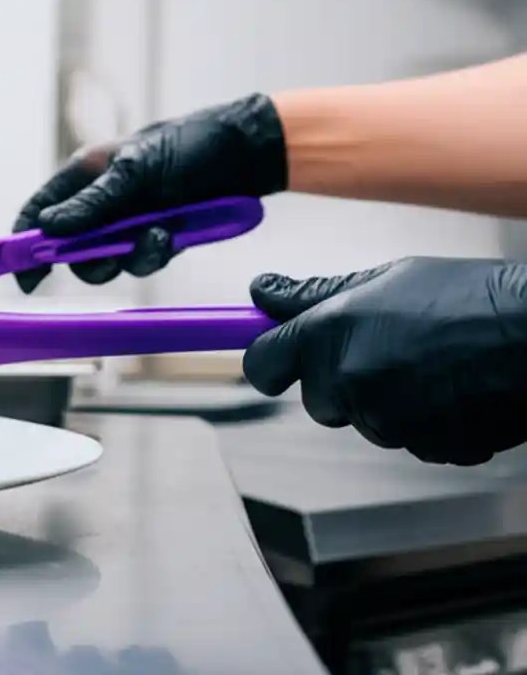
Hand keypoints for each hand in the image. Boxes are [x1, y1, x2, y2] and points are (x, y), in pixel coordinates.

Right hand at [13, 93, 286, 292]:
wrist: (249, 155)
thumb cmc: (190, 145)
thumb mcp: (136, 171)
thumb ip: (92, 204)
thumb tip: (48, 228)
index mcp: (85, 174)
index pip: (40, 210)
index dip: (26, 241)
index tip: (24, 273)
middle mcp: (100, 201)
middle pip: (69, 248)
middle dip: (87, 258)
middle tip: (105, 256)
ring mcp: (128, 222)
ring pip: (106, 261)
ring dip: (128, 257)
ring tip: (158, 237)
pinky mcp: (155, 238)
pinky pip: (139, 262)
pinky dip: (153, 255)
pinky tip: (171, 237)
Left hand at [243, 257, 526, 464]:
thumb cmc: (466, 296)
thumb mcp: (384, 280)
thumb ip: (314, 295)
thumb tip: (260, 291)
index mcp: (329, 334)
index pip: (262, 365)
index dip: (271, 362)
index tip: (281, 358)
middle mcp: (349, 381)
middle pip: (317, 400)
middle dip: (342, 382)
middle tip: (388, 348)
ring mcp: (387, 420)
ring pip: (366, 421)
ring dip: (388, 402)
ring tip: (433, 364)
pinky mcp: (425, 448)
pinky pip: (410, 440)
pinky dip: (426, 422)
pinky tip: (455, 390)